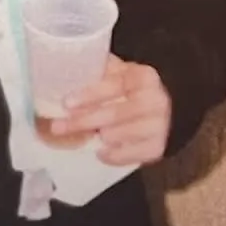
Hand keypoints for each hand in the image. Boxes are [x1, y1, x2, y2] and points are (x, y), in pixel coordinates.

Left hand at [54, 56, 171, 165]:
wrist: (167, 113)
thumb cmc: (133, 92)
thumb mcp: (121, 74)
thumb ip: (100, 72)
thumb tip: (64, 70)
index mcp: (144, 77)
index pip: (115, 85)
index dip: (89, 95)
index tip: (66, 103)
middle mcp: (156, 100)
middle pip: (114, 113)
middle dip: (83, 121)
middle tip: (58, 127)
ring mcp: (159, 125)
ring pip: (118, 135)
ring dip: (98, 137)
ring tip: (86, 135)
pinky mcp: (157, 147)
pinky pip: (127, 155)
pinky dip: (111, 155)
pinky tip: (101, 152)